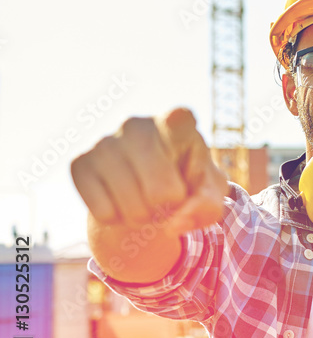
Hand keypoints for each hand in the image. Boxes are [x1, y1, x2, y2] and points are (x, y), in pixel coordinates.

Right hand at [71, 108, 226, 278]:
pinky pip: (103, 211)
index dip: (177, 122)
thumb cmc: (186, 186)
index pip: (180, 120)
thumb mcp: (208, 195)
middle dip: (168, 208)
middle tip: (170, 201)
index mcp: (177, 126)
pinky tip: (121, 202)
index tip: (178, 118)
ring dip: (144, 217)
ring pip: (131, 204)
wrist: (145, 193)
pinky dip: (116, 219)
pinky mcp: (80, 162)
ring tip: (147, 203)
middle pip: (160, 187)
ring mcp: (105, 142)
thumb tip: (178, 218)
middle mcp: (138, 125)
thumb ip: (207, 204)